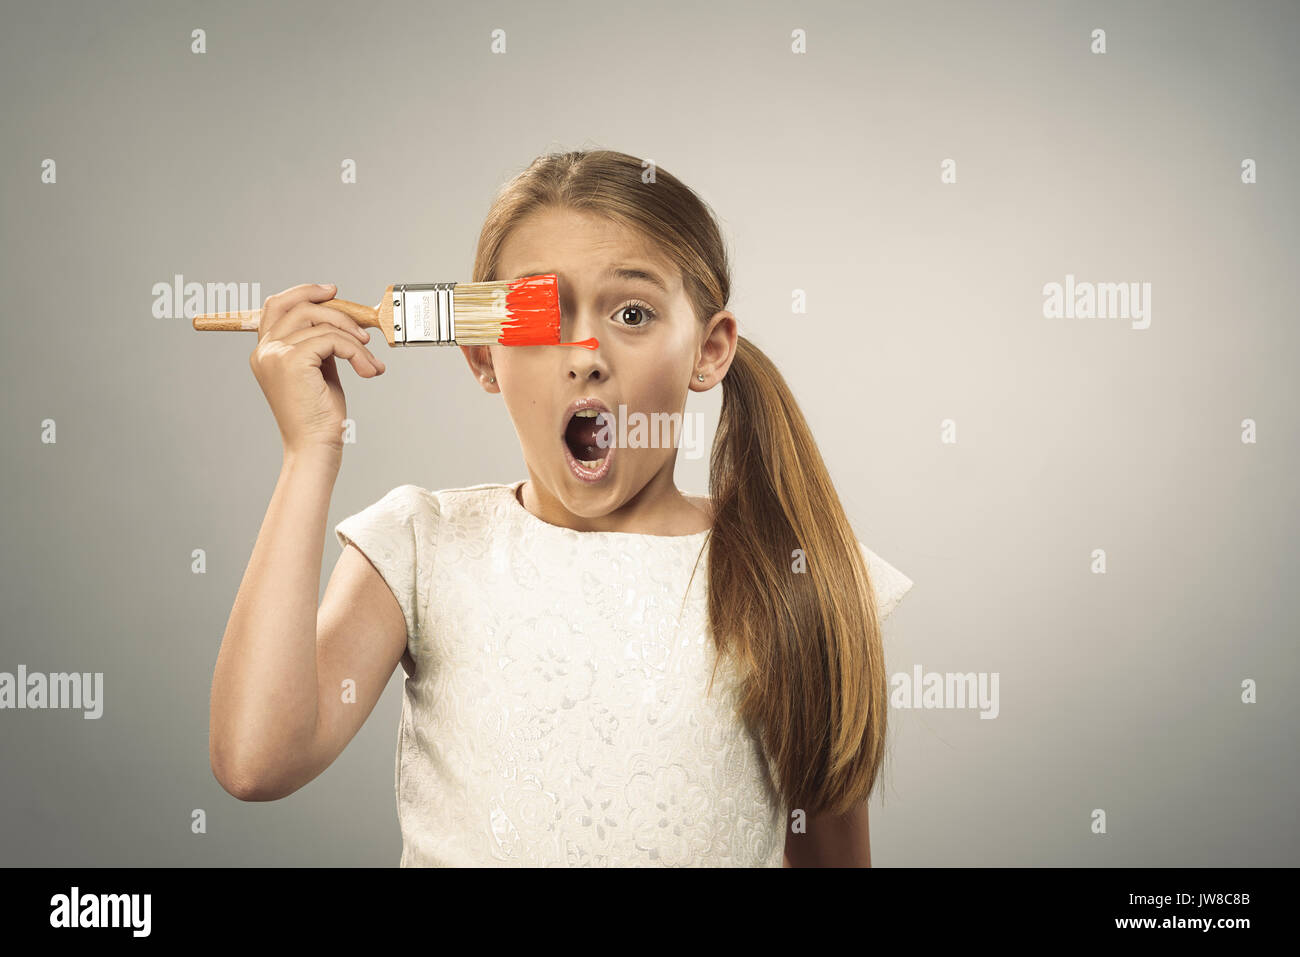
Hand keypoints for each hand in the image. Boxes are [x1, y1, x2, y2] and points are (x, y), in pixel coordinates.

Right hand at [248, 283, 384, 458]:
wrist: (315, 447)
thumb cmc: (319, 417)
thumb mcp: (318, 371)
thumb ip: (320, 344)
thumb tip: (339, 320)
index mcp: (265, 352)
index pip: (276, 306)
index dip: (304, 293)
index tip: (332, 292)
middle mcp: (264, 351)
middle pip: (298, 306)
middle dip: (336, 312)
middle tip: (363, 330)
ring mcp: (275, 354)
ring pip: (321, 322)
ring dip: (354, 339)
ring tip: (370, 362)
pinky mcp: (291, 360)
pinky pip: (332, 339)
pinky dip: (356, 351)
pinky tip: (367, 370)